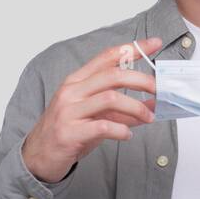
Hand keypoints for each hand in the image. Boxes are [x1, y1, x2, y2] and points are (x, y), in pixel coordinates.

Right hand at [21, 37, 160, 183]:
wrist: (38, 155)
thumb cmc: (69, 130)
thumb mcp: (97, 115)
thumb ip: (124, 109)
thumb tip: (154, 105)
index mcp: (78, 81)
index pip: (108, 57)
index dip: (133, 48)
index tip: (155, 43)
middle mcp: (72, 91)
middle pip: (113, 75)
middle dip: (142, 81)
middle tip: (160, 91)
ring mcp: (69, 111)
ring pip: (111, 99)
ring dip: (136, 108)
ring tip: (149, 118)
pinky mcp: (70, 132)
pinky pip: (103, 126)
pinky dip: (121, 130)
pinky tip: (127, 135)